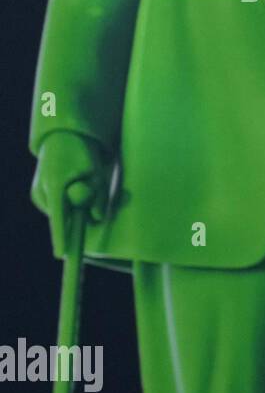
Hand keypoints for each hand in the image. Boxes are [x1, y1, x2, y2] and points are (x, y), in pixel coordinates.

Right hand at [31, 130, 112, 251]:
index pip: (59, 217)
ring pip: (59, 215)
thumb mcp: (98, 173)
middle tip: (87, 192)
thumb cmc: (83, 154)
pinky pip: (56, 210)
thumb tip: (98, 219)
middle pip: (61, 218)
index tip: (62, 254)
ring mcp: (37, 194)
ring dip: (72, 209)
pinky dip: (66, 205)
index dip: (61, 237)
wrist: (61, 138)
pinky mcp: (37, 195)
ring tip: (78, 184)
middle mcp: (41, 191)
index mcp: (55, 184)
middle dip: (76, 217)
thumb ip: (99, 196)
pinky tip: (69, 188)